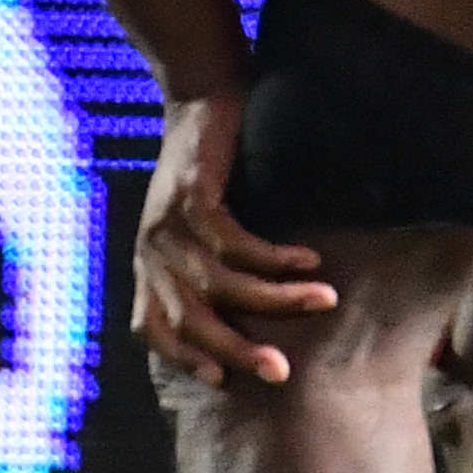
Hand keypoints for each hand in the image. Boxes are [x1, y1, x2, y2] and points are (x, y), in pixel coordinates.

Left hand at [133, 86, 334, 384]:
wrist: (200, 90)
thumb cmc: (214, 159)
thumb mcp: (203, 219)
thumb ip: (213, 260)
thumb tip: (257, 306)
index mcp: (148, 262)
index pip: (152, 328)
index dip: (185, 358)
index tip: (226, 381)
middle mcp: (150, 250)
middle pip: (190, 318)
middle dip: (238, 349)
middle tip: (283, 372)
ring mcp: (167, 224)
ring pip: (220, 283)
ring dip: (275, 299)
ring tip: (324, 301)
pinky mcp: (192, 195)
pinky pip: (234, 242)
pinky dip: (273, 257)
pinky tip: (308, 259)